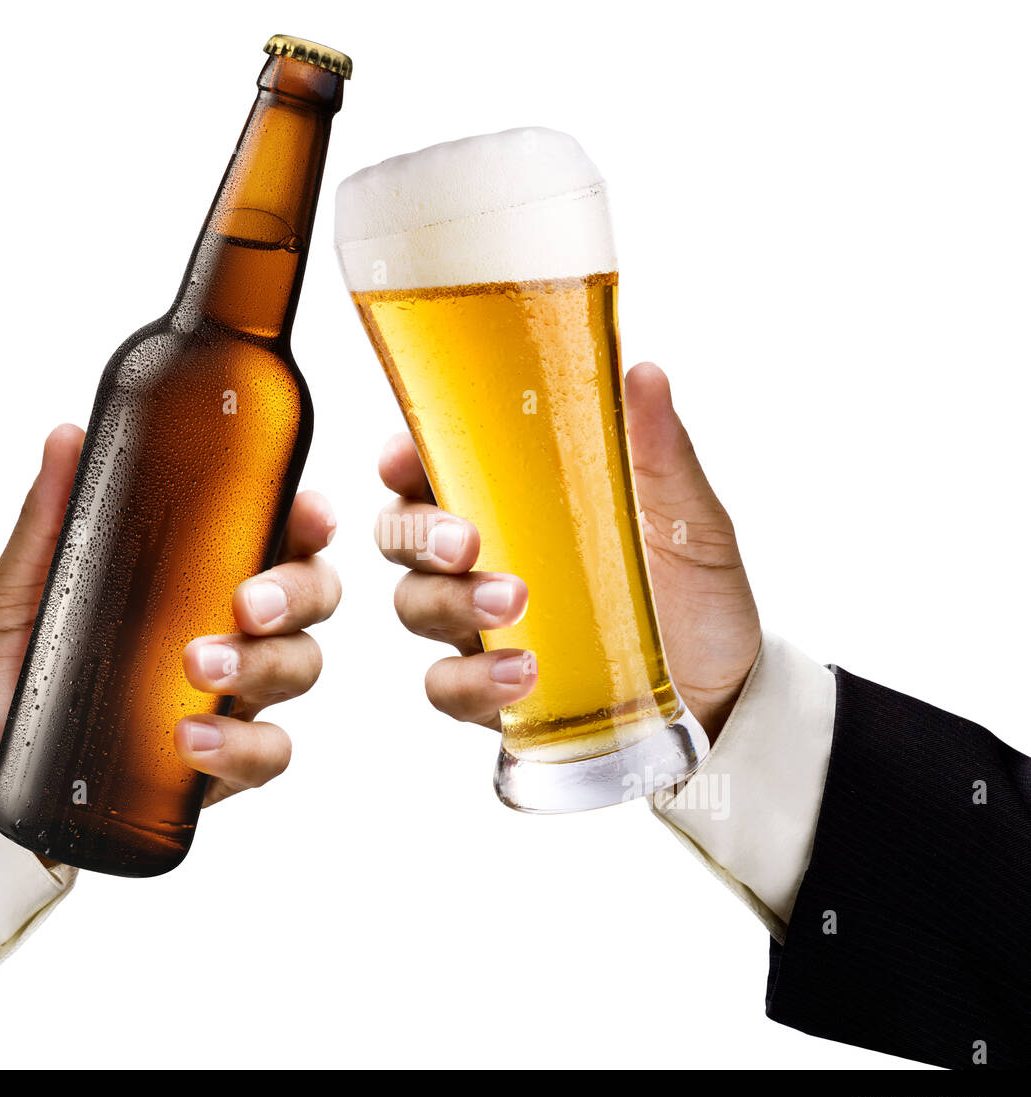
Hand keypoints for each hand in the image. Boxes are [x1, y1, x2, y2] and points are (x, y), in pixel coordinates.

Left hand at [0, 424, 339, 805]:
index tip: (307, 513)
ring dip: (261, 665)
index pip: (280, 534)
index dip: (310, 520)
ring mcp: (237, 694)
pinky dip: (239, 746)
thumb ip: (49, 519)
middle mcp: (234, 627)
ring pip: (300, 667)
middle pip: (313, 595)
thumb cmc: (20, 665)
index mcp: (203, 573)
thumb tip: (67, 440)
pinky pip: (268, 753)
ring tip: (198, 670)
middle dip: (295, 594)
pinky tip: (190, 740)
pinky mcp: (224, 759)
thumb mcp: (24, 586)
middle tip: (247, 604)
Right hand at [375, 362, 760, 741]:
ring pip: (414, 606)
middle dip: (418, 534)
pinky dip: (472, 680)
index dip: (402, 460)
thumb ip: (660, 454)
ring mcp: (479, 627)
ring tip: (515, 605)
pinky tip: (522, 673)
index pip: (431, 471)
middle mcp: (482, 562)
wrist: (724, 691)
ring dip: (450, 602)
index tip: (406, 456)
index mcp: (512, 504)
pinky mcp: (492, 692)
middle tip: (468, 544)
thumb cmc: (695, 596)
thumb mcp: (689, 519)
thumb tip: (645, 376)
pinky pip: (446, 686)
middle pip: (400, 535)